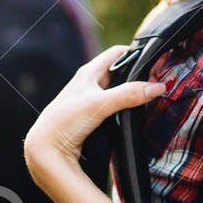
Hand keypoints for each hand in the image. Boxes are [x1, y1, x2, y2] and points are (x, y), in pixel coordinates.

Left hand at [24, 44, 166, 177]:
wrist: (46, 149)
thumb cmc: (65, 122)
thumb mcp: (100, 104)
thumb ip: (129, 94)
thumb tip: (157, 86)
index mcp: (88, 73)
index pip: (117, 53)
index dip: (135, 52)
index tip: (154, 59)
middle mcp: (88, 83)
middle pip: (119, 72)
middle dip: (136, 74)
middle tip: (157, 81)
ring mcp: (89, 100)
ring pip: (116, 90)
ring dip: (130, 92)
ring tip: (149, 97)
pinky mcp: (90, 117)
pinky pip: (112, 107)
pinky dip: (123, 107)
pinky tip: (132, 115)